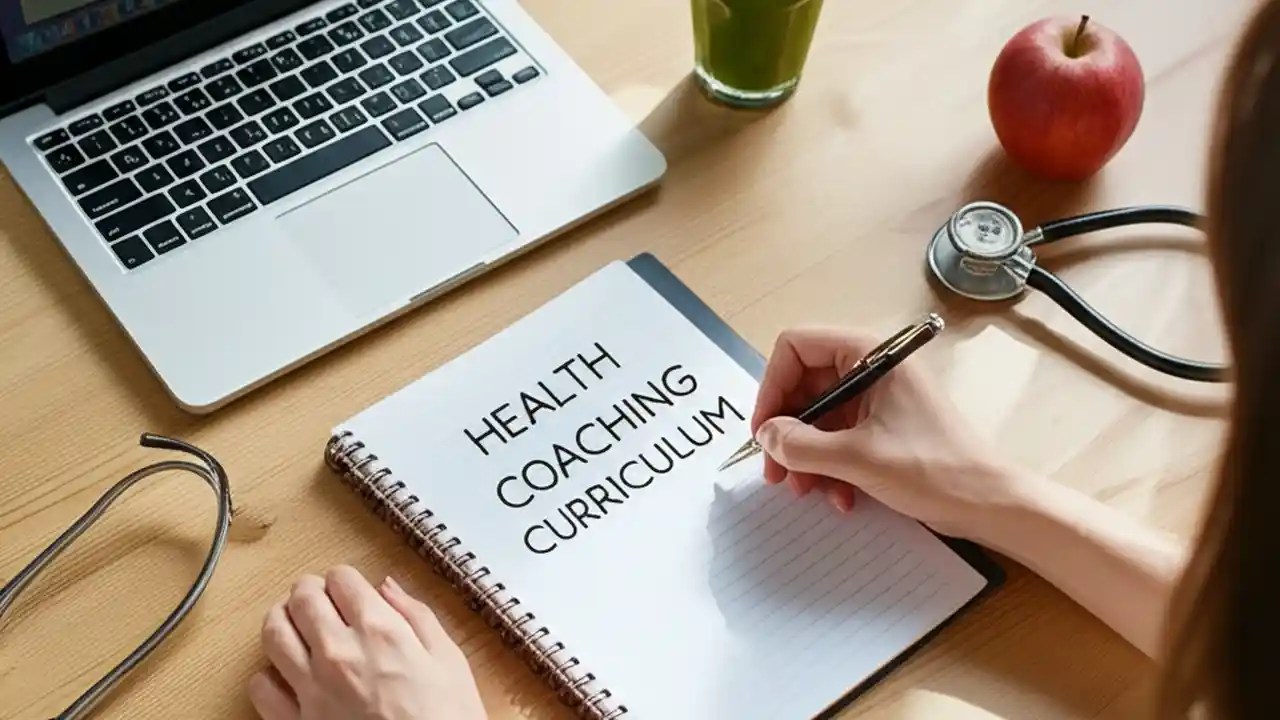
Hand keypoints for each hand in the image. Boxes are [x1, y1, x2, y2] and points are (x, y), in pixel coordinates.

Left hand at [250, 565, 486, 719]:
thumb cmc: (447, 719)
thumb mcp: (448, 659)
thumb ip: (416, 615)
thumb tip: (387, 588)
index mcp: (380, 631)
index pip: (340, 578)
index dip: (344, 579)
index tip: (349, 589)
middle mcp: (339, 653)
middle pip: (302, 598)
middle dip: (310, 590)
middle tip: (319, 598)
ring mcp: (313, 689)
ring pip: (273, 633)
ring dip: (282, 620)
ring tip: (296, 624)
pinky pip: (261, 688)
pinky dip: (269, 675)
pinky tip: (287, 675)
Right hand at [751, 327, 1019, 538]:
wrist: (990, 504)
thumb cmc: (935, 469)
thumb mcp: (858, 458)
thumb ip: (802, 445)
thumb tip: (766, 437)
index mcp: (870, 355)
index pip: (797, 347)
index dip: (772, 386)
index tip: (764, 430)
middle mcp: (871, 369)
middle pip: (803, 386)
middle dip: (787, 432)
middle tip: (776, 473)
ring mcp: (877, 399)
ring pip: (818, 419)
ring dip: (806, 457)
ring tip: (807, 492)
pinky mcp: (882, 428)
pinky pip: (838, 439)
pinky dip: (830, 467)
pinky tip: (841, 498)